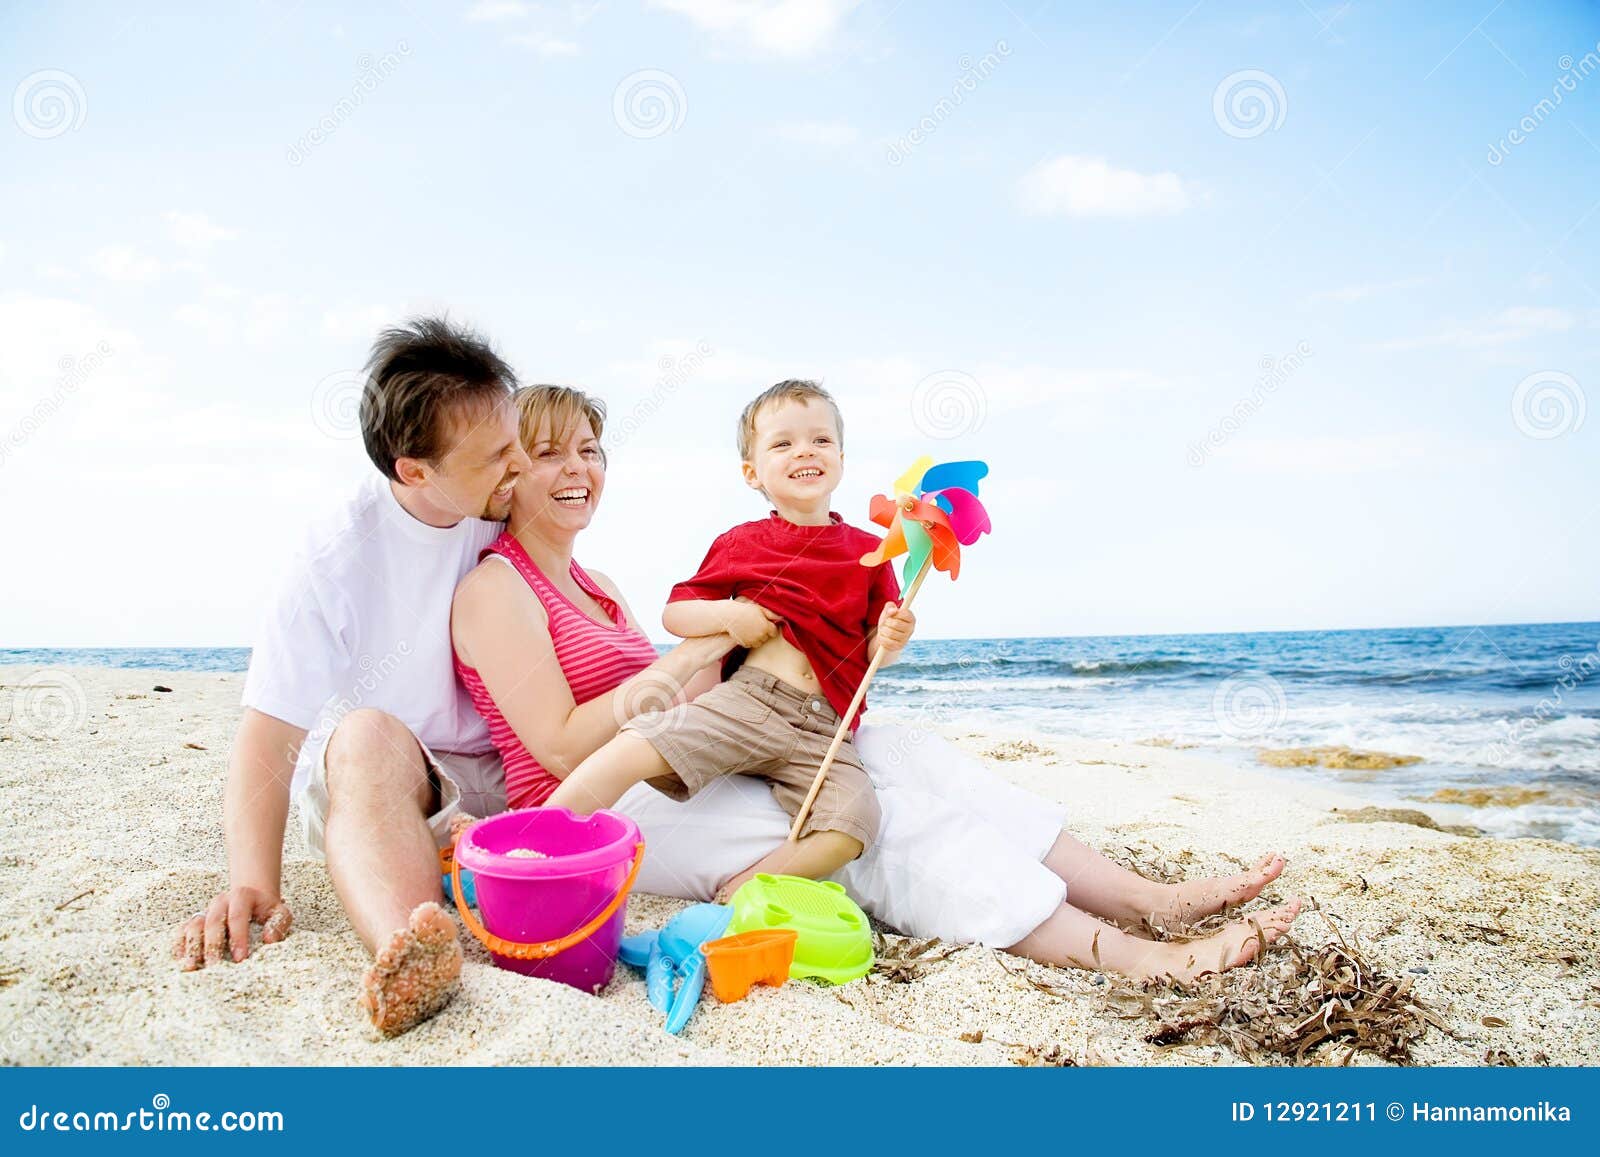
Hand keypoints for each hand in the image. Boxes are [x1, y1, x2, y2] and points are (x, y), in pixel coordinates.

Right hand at [173, 886, 291, 969]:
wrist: (252, 898)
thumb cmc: (267, 911)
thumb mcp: (279, 913)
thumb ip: (278, 924)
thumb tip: (269, 940)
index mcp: (241, 896)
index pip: (237, 917)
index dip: (238, 938)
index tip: (240, 959)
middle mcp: (220, 901)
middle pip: (212, 922)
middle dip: (212, 945)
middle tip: (214, 967)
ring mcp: (205, 910)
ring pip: (193, 926)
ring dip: (191, 946)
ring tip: (191, 966)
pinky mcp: (195, 920)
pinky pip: (182, 931)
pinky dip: (179, 945)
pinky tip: (180, 960)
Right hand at [726, 598, 780, 647]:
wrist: (729, 616)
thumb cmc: (745, 610)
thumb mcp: (760, 608)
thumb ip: (771, 614)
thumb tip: (781, 618)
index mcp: (766, 627)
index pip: (774, 632)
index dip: (770, 628)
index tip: (766, 625)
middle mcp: (761, 635)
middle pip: (767, 638)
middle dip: (763, 633)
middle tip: (756, 625)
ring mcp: (753, 641)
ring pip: (759, 643)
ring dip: (757, 638)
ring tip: (750, 629)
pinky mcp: (745, 644)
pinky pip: (751, 645)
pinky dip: (749, 641)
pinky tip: (745, 633)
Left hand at [876, 601, 915, 654]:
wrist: (886, 636)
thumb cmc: (888, 621)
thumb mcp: (888, 612)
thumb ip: (890, 607)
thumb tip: (893, 610)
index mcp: (911, 618)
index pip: (904, 613)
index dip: (894, 613)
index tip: (891, 615)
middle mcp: (911, 629)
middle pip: (896, 624)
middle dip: (886, 622)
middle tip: (885, 623)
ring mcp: (906, 639)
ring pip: (891, 633)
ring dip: (883, 630)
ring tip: (883, 629)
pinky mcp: (900, 646)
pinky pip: (888, 642)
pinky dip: (882, 638)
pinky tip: (882, 636)